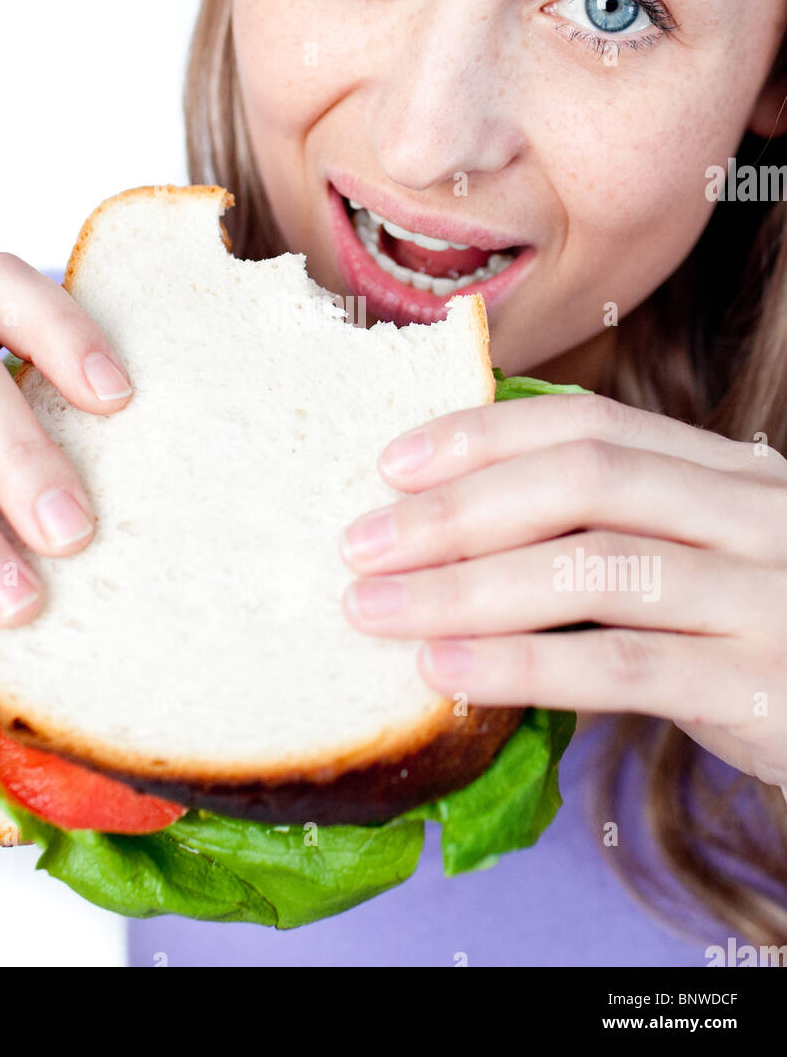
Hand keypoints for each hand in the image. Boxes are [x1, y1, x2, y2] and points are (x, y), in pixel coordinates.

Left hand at [340, 392, 786, 797]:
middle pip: (584, 480)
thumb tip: (451, 530)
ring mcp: (763, 594)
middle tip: (360, 543)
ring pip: (593, 568)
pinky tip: (448, 673)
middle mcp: (752, 514)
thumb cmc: (753, 638)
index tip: (392, 462)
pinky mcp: (758, 682)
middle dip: (457, 509)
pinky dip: (522, 664)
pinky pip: (623, 667)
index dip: (483, 435)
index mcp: (727, 470)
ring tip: (376, 611)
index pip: (591, 425)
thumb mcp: (698, 561)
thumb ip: (608, 533)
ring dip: (466, 587)